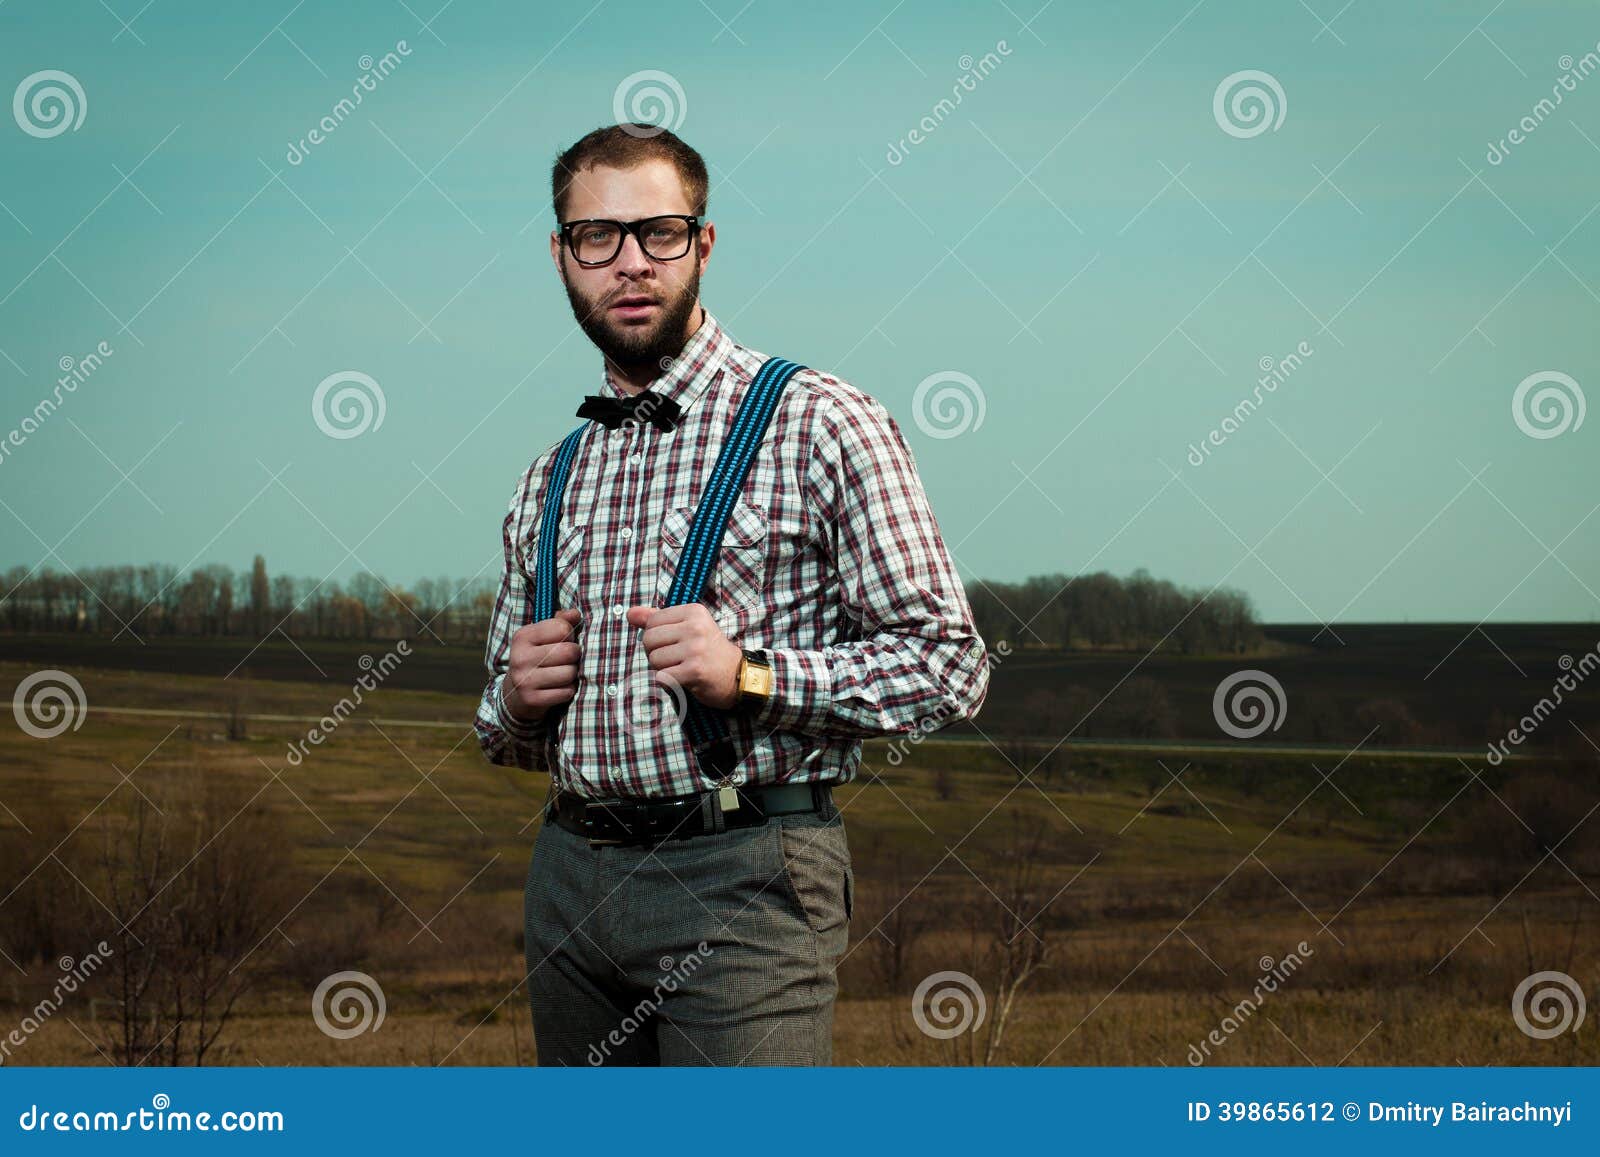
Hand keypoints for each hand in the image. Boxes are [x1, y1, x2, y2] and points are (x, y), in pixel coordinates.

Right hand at [503, 608, 581, 721]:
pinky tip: (559, 687)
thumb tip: (575, 614)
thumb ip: (561, 621)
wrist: (516, 692)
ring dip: (573, 674)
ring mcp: (524, 680)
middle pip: (568, 651)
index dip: (569, 634)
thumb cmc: (537, 656)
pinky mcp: (532, 699)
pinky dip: (569, 690)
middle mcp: (520, 657)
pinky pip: (566, 692)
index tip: (563, 640)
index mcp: (522, 636)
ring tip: (564, 672)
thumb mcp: (543, 636)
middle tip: (568, 658)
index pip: (562, 628)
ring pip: (570, 672)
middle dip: (575, 655)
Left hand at [626, 603, 741, 709]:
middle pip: (649, 640)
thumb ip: (657, 619)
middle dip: (656, 653)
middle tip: (677, 659)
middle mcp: (695, 627)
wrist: (739, 676)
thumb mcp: (688, 627)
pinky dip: (668, 682)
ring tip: (681, 668)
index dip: (656, 637)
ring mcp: (695, 649)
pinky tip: (683, 680)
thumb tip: (630, 613)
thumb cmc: (709, 651)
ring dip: (663, 669)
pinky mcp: (694, 671)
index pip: (652, 621)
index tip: (675, 643)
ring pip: (654, 660)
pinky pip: (662, 676)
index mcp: (693, 612)